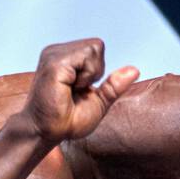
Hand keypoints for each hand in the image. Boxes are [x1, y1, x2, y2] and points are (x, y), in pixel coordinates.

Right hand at [21, 38, 138, 143]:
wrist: (44, 133)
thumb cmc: (64, 121)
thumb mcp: (98, 102)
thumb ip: (113, 86)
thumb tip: (135, 70)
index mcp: (64, 57)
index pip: (96, 48)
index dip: (96, 71)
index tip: (79, 90)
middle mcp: (56, 51)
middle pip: (97, 45)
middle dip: (95, 71)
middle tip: (75, 91)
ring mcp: (53, 54)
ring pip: (93, 48)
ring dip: (89, 75)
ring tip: (70, 90)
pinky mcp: (53, 62)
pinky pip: (85, 57)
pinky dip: (84, 77)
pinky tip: (67, 89)